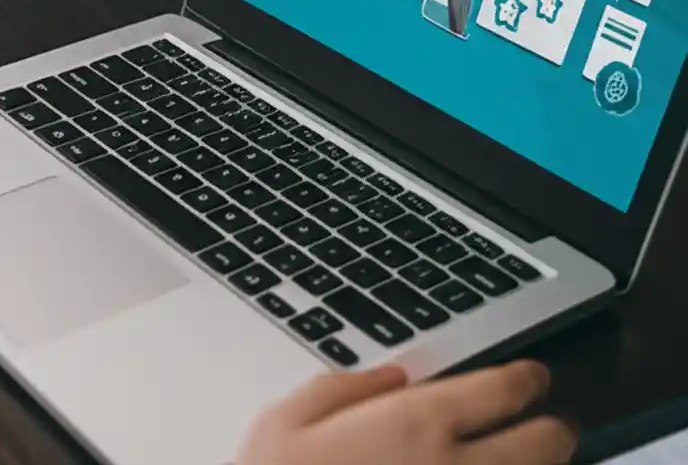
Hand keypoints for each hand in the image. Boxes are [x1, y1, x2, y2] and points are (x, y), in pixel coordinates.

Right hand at [235, 361, 576, 464]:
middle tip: (538, 421)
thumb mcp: (283, 423)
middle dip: (551, 425)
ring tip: (520, 459)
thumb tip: (386, 379)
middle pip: (551, 439)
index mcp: (419, 424)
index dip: (527, 377)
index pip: (509, 388)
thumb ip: (341, 388)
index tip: (528, 378)